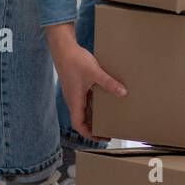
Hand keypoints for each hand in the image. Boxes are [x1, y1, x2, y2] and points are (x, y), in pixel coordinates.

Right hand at [45, 23, 123, 141]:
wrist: (62, 46)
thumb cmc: (74, 60)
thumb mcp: (94, 72)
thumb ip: (109, 83)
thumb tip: (122, 93)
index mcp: (75, 100)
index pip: (78, 124)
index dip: (88, 134)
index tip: (100, 137)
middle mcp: (72, 99)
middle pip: (81, 119)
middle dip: (93, 126)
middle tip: (106, 129)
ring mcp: (73, 92)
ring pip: (82, 109)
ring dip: (92, 115)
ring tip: (106, 116)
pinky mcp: (75, 84)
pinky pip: (83, 99)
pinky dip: (92, 103)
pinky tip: (102, 97)